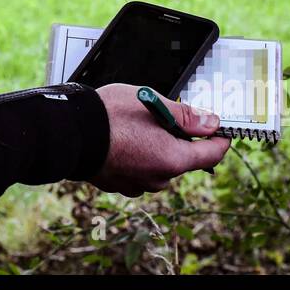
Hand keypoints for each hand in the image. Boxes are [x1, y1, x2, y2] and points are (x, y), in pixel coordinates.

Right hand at [91, 84, 230, 195]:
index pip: (211, 155)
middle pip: (183, 159)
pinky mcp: (118, 185)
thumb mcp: (152, 104)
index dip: (220, 139)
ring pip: (159, 165)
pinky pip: (138, 170)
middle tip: (165, 115)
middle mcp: (158, 179)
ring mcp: (136, 185)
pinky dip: (137, 155)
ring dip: (156, 146)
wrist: (68, 133)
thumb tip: (212, 123)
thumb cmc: (109, 116)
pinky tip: (123, 138)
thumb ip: (186, 116)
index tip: (221, 128)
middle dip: (180, 138)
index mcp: (172, 160)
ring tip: (137, 124)